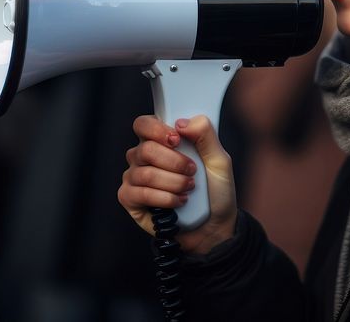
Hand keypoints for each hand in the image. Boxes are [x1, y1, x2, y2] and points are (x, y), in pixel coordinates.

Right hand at [119, 114, 237, 254]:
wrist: (214, 226)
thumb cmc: (215, 191)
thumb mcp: (220, 160)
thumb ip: (205, 135)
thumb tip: (181, 122)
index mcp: (162, 141)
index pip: (144, 124)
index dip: (157, 129)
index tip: (177, 140)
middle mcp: (143, 157)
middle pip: (145, 149)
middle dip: (174, 163)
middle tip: (192, 172)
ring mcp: (134, 177)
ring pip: (145, 173)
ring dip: (173, 183)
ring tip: (189, 189)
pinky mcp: (130, 199)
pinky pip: (139, 193)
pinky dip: (164, 198)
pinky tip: (178, 202)